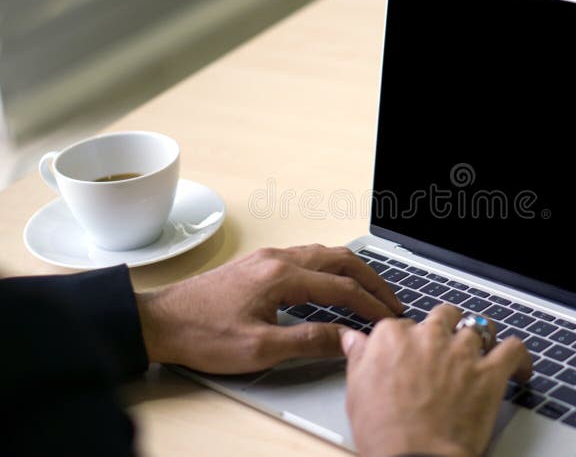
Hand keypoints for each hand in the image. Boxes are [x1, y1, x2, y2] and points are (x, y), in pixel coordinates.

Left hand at [135, 244, 403, 372]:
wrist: (158, 322)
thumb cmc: (203, 335)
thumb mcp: (260, 348)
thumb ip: (309, 340)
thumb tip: (346, 339)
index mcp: (282, 276)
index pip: (342, 288)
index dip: (370, 305)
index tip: (389, 321)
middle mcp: (278, 258)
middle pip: (339, 259)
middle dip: (370, 278)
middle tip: (390, 300)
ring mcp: (266, 258)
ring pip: (323, 254)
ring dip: (350, 270)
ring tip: (369, 291)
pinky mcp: (257, 264)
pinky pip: (306, 258)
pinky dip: (330, 269)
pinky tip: (331, 285)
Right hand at [341, 304, 531, 456]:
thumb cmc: (384, 434)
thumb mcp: (356, 392)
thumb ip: (359, 358)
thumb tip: (354, 341)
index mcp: (392, 338)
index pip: (401, 324)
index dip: (408, 340)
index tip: (410, 353)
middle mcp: (428, 337)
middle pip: (443, 316)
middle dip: (445, 327)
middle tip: (444, 347)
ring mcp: (461, 352)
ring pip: (478, 327)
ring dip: (479, 339)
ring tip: (479, 353)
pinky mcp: (489, 373)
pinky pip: (513, 349)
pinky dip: (517, 355)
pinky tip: (515, 364)